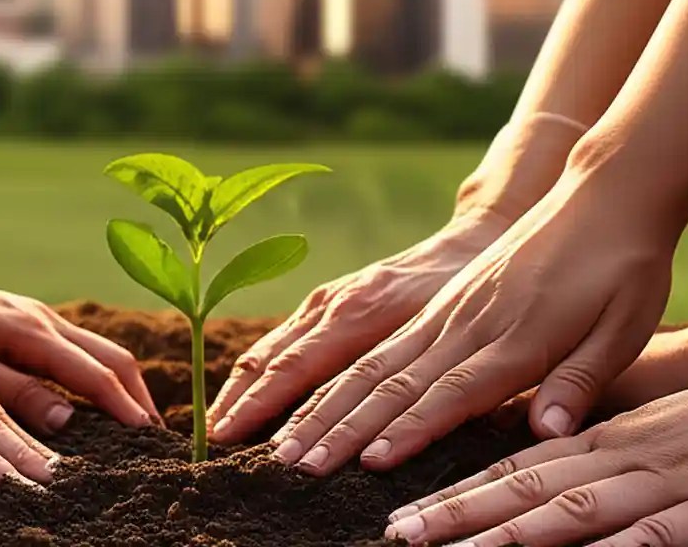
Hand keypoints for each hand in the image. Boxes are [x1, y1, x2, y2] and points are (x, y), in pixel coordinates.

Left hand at [0, 257, 158, 431]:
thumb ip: (15, 393)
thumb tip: (68, 421)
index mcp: (32, 331)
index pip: (98, 373)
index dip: (126, 407)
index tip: (150, 439)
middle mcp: (43, 320)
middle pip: (112, 357)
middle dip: (137, 395)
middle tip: (153, 437)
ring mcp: (35, 316)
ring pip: (96, 350)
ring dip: (119, 384)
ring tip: (132, 422)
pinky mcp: (22, 320)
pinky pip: (74, 349)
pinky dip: (95, 374)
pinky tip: (90, 398)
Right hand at [208, 209, 511, 443]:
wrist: (471, 241)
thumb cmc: (475, 290)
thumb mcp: (460, 330)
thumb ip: (434, 374)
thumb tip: (418, 420)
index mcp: (363, 311)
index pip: (299, 368)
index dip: (267, 408)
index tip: (241, 441)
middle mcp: (334, 303)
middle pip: (272, 359)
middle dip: (240, 403)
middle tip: (212, 445)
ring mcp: (326, 300)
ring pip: (269, 348)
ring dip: (241, 389)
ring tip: (217, 429)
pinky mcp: (326, 302)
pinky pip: (281, 340)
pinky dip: (256, 372)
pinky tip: (243, 399)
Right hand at [272, 176, 674, 475]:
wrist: (602, 192)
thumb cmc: (623, 264)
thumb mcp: (625, 324)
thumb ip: (581, 379)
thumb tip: (550, 432)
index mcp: (516, 334)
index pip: (452, 391)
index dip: (411, 429)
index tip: (368, 461)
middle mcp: (467, 321)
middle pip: (391, 379)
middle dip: (339, 424)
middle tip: (293, 463)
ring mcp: (444, 309)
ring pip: (367, 360)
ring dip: (318, 400)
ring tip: (277, 436)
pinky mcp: (436, 302)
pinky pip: (371, 342)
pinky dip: (330, 370)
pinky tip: (297, 389)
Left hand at [380, 338, 687, 545]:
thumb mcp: (651, 429)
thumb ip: (592, 448)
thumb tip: (536, 460)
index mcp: (603, 443)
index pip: (513, 469)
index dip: (456, 495)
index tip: (403, 516)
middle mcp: (622, 460)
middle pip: (527, 489)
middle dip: (458, 515)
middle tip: (399, 535)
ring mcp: (668, 482)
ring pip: (577, 509)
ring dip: (511, 532)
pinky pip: (663, 533)